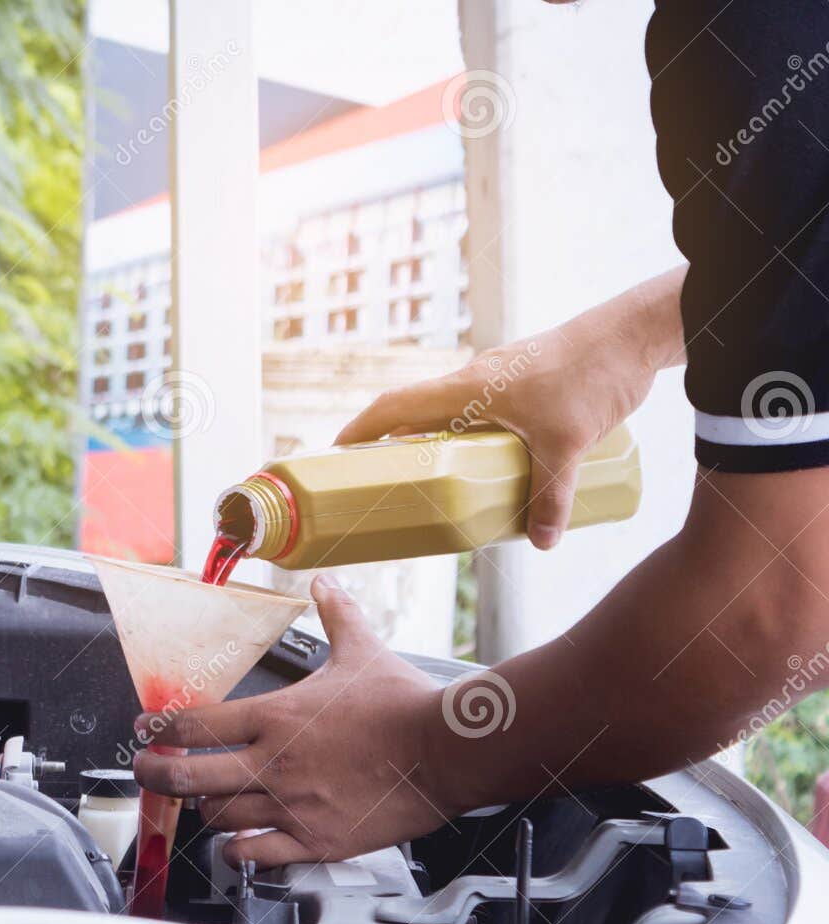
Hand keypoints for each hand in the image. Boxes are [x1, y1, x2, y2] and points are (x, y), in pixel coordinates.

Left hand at [132, 576, 459, 867]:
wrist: (447, 750)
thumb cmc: (406, 703)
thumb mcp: (362, 650)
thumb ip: (336, 616)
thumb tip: (327, 584)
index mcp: (276, 717)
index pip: (194, 725)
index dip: (159, 731)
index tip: (146, 732)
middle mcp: (274, 763)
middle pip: (186, 777)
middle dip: (155, 776)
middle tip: (145, 773)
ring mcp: (292, 805)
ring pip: (218, 817)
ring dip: (204, 810)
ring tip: (202, 803)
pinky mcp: (316, 839)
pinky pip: (257, 854)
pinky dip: (238, 851)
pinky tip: (235, 845)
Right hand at [335, 267, 684, 549]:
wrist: (635, 333)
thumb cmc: (591, 375)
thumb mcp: (568, 445)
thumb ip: (552, 496)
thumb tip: (544, 542)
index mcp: (466, 388)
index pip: (394, 407)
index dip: (360, 429)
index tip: (336, 453)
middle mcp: (474, 379)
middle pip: (417, 412)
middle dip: (395, 445)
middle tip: (385, 481)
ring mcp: (499, 377)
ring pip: (451, 412)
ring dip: (435, 440)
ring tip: (436, 479)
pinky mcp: (524, 379)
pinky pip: (481, 411)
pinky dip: (470, 434)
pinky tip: (492, 460)